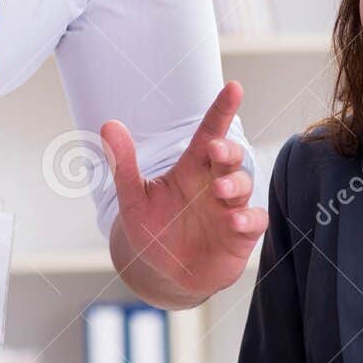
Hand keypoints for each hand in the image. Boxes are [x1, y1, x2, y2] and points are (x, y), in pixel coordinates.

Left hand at [101, 82, 267, 303]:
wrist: (166, 274)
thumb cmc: (154, 230)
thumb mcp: (133, 199)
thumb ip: (123, 165)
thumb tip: (108, 124)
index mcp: (191, 168)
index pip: (210, 132)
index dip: (222, 110)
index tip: (233, 87)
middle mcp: (214, 183)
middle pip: (230, 156)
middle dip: (227, 149)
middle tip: (215, 149)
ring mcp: (230, 208)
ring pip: (243, 185)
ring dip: (234, 184)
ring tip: (219, 189)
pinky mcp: (241, 235)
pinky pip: (254, 221)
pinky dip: (248, 219)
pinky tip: (234, 221)